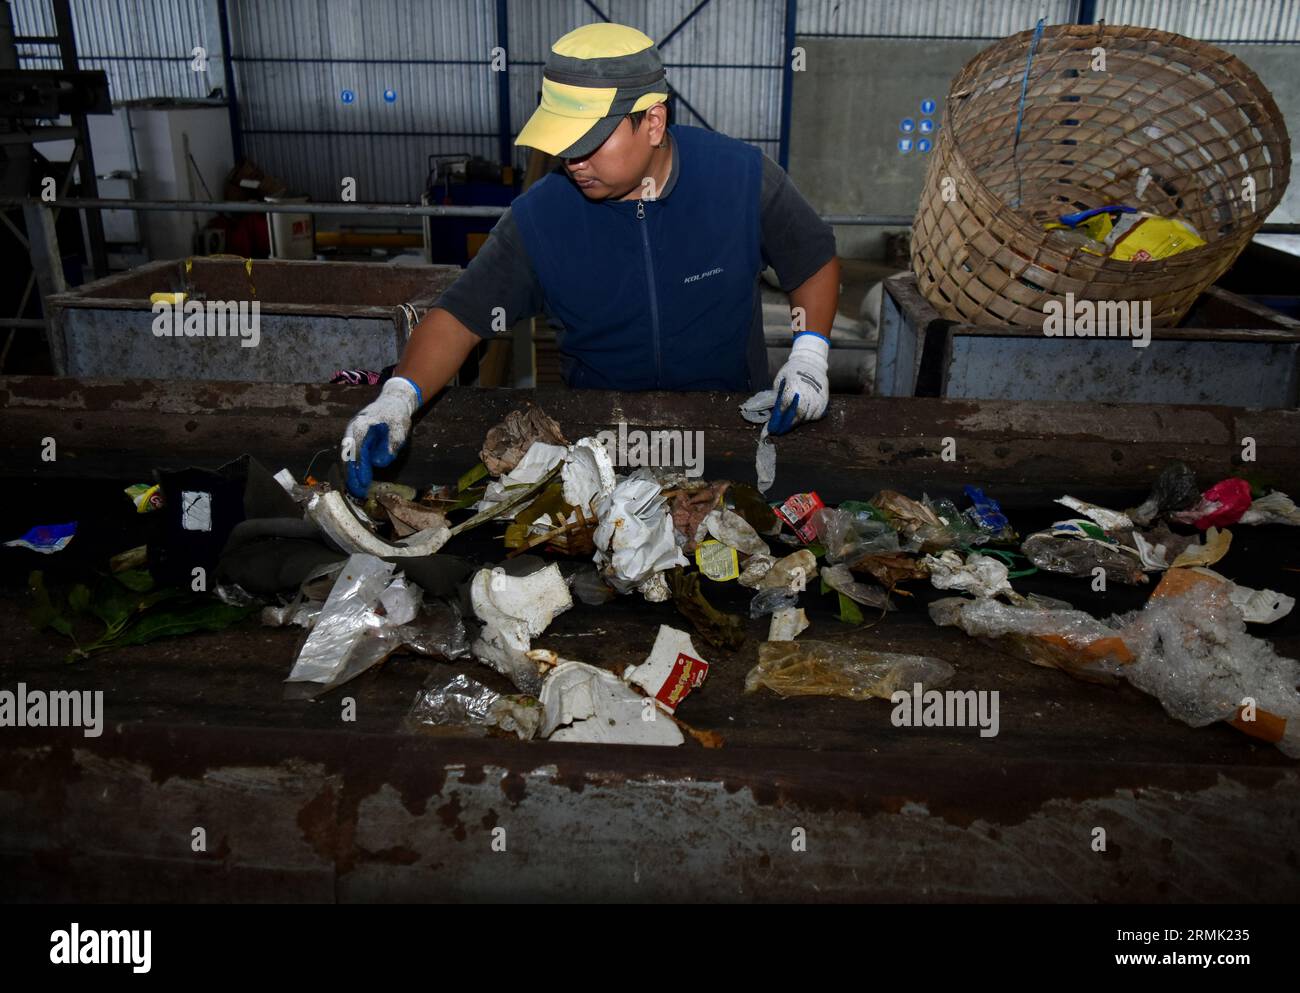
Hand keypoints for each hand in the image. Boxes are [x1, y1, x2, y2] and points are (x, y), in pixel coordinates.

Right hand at [342, 376, 421, 496]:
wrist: (392, 401)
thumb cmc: (396, 416)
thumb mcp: (399, 430)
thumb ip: (391, 445)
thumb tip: (379, 463)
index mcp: (360, 427)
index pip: (357, 452)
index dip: (360, 469)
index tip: (364, 483)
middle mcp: (351, 430)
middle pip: (346, 456)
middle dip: (351, 475)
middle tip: (357, 492)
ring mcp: (350, 434)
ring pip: (345, 457)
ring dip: (349, 474)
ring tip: (355, 490)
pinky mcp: (352, 439)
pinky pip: (348, 456)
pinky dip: (350, 468)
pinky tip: (355, 479)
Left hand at [768, 332, 829, 435]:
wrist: (811, 362)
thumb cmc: (793, 370)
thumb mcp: (781, 378)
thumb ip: (778, 392)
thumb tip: (773, 407)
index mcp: (793, 386)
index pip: (785, 405)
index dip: (779, 417)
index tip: (773, 426)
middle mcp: (806, 392)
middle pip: (798, 414)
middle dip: (788, 424)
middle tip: (781, 430)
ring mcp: (817, 396)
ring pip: (808, 416)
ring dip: (798, 422)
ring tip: (791, 425)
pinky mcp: (824, 398)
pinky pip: (817, 414)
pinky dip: (810, 418)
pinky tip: (803, 419)